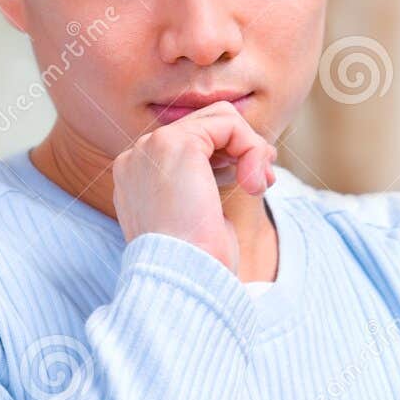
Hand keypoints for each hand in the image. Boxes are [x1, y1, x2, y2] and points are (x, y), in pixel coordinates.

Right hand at [112, 101, 277, 274]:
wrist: (184, 279)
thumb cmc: (196, 263)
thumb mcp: (199, 218)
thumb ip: (207, 184)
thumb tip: (245, 160)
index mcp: (136, 178)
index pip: (188, 146)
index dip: (227, 159)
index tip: (252, 185)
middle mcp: (136, 158)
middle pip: (204, 127)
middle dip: (244, 149)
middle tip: (263, 181)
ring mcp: (150, 147)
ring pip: (219, 120)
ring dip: (252, 149)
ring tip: (260, 184)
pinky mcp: (176, 143)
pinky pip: (229, 124)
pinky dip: (252, 149)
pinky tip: (254, 183)